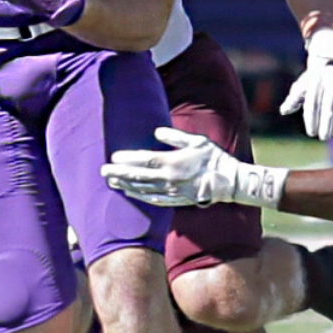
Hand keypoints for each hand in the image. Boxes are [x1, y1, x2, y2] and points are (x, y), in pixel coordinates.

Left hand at [101, 127, 287, 207]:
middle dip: (118, 174)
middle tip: (103, 172)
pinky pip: (153, 200)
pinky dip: (140, 197)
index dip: (127, 160)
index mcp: (172, 162)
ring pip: (142, 190)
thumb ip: (174, 136)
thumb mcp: (197, 141)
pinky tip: (130, 194)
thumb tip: (156, 132)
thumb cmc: (214, 158)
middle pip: (138, 176)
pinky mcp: (176, 200)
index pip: (143, 160)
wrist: (229, 182)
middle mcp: (169, 178)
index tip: (113, 157)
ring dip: (125, 186)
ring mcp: (172, 191)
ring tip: (111, 182)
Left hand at [280, 28, 332, 140]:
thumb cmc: (313, 80)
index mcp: (315, 79)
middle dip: (326, 123)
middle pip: (328, 105)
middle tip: (323, 137)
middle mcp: (331, 79)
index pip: (313, 102)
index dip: (311, 119)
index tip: (311, 133)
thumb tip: (284, 110)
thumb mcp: (301, 86)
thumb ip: (293, 99)